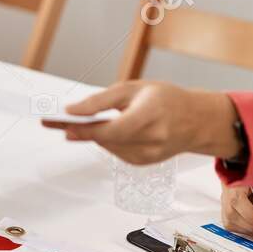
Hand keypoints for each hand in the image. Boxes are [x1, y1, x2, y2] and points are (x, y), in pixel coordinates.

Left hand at [41, 80, 241, 163]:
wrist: (196, 120)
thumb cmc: (165, 99)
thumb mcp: (134, 88)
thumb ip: (102, 101)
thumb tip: (73, 111)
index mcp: (151, 116)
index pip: (112, 128)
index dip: (84, 128)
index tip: (60, 123)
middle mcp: (151, 140)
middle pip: (105, 139)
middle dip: (81, 130)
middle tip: (56, 122)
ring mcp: (148, 155)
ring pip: (107, 146)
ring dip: (96, 134)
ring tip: (86, 122)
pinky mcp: (143, 163)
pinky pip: (115, 151)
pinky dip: (109, 141)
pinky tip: (114, 130)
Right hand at [221, 184, 252, 238]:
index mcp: (238, 178)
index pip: (237, 199)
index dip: (251, 215)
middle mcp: (227, 189)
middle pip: (231, 213)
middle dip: (252, 225)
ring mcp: (226, 199)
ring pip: (230, 221)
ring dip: (250, 229)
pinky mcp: (228, 209)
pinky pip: (232, 224)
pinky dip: (247, 228)